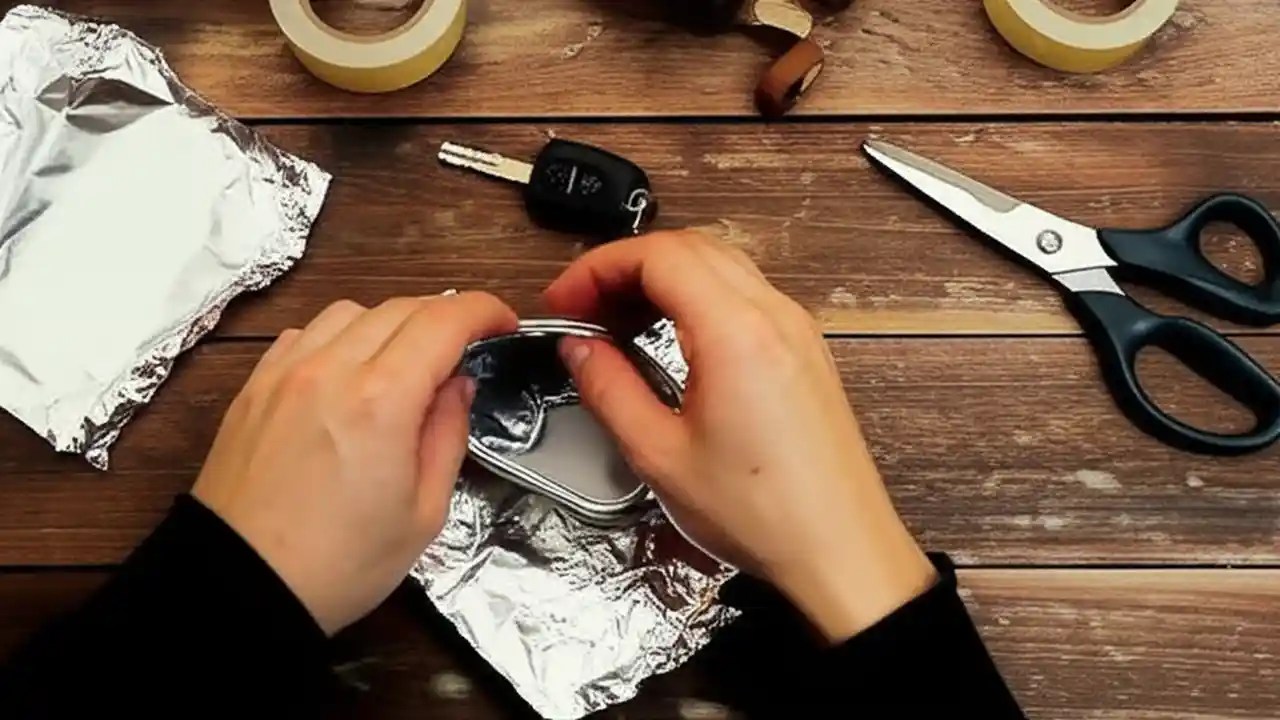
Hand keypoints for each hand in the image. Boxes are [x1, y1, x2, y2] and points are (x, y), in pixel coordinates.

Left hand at [192, 294, 516, 634]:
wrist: (242, 587)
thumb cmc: (335, 563)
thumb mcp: (424, 512)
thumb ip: (448, 434)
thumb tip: (457, 385)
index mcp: (382, 400)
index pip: (444, 320)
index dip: (484, 310)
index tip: (503, 322)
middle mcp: (330, 371)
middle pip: (402, 307)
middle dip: (445, 315)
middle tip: (467, 344)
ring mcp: (285, 374)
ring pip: (351, 311)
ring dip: (391, 322)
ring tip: (406, 360)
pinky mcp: (254, 388)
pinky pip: (305, 334)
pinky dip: (340, 337)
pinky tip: (350, 370)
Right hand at [545, 231, 935, 642]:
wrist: (842, 550)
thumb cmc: (766, 514)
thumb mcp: (661, 456)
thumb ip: (609, 389)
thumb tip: (580, 350)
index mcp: (737, 333)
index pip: (658, 255)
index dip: (599, 268)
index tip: (566, 300)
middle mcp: (774, 317)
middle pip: (689, 247)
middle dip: (626, 267)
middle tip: (585, 307)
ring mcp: (797, 331)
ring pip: (719, 265)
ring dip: (662, 278)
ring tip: (619, 323)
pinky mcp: (805, 351)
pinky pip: (745, 295)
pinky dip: (697, 298)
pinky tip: (669, 340)